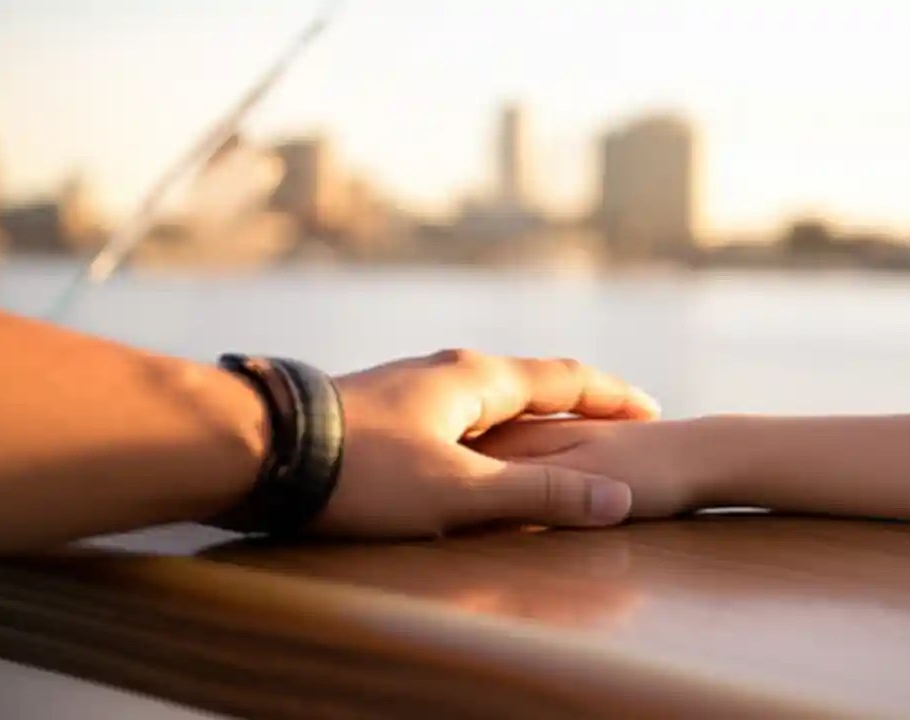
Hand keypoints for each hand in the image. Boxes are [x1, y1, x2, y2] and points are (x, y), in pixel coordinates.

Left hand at [313, 349, 660, 537]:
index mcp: (476, 378)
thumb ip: (538, 497)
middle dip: (576, 404)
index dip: (613, 396)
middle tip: (614, 424)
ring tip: (554, 442)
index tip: (651, 411)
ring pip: (490, 398)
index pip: (566, 378)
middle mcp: (448, 370)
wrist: (258, 447)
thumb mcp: (458, 492)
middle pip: (531, 382)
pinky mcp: (384, 407)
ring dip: (530, 419)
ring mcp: (411, 384)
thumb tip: (617, 501)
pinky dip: (490, 432)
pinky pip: (458, 414)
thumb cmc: (361, 469)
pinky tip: (475, 454)